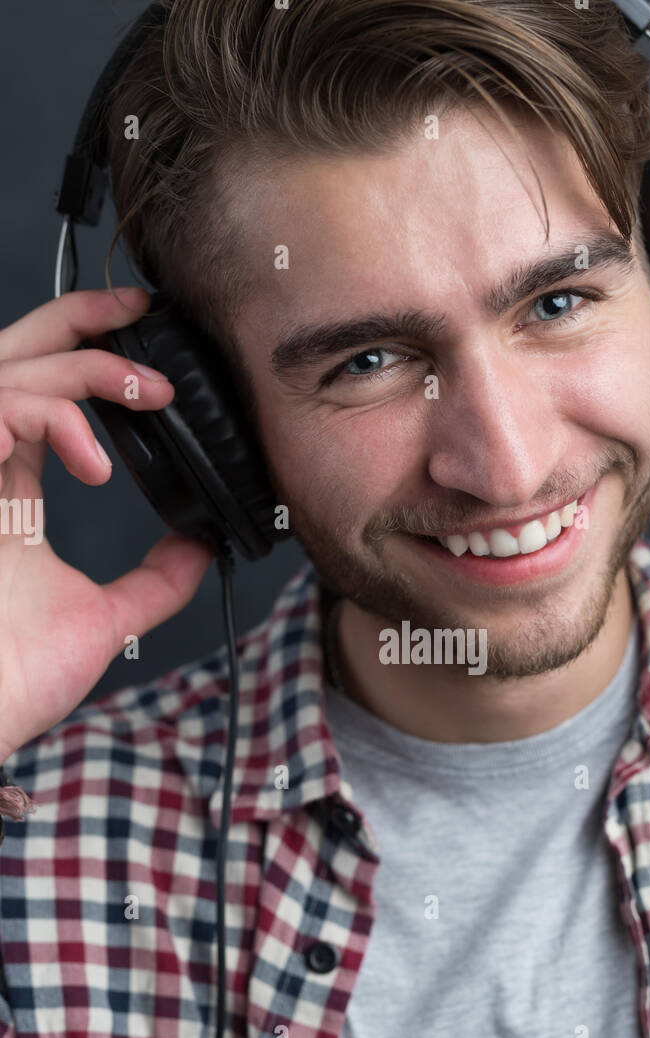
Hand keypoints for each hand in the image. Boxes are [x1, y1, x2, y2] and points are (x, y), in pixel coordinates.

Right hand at [0, 288, 212, 765]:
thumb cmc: (13, 677)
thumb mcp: (105, 618)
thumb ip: (154, 579)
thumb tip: (201, 548)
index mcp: (5, 492)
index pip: (36, 391)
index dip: (82, 353)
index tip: (141, 335)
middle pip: (12, 353)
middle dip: (79, 322)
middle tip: (142, 319)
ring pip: (7, 369)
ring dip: (82, 372)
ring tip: (143, 401)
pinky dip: (43, 417)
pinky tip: (90, 458)